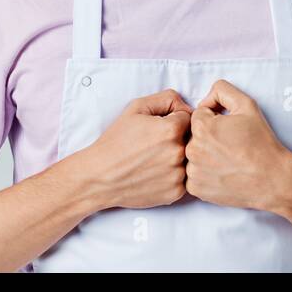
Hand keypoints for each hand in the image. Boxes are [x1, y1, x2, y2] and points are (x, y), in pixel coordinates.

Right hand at [86, 88, 191, 209]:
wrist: (99, 176)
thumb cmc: (116, 141)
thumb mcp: (136, 108)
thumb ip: (167, 99)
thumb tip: (186, 105)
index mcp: (171, 129)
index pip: (189, 118)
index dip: (174, 121)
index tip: (159, 130)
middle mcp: (178, 153)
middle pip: (191, 140)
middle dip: (178, 139)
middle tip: (156, 146)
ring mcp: (178, 175)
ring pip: (189, 160)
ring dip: (177, 159)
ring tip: (154, 160)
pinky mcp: (175, 193)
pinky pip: (184, 180)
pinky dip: (173, 177)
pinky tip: (155, 174)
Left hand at [184, 79, 291, 210]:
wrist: (272, 179)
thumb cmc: (260, 142)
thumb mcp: (246, 105)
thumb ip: (222, 90)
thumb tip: (207, 97)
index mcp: (201, 126)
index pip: (199, 115)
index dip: (215, 120)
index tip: (229, 130)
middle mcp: (192, 149)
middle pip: (193, 135)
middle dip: (209, 137)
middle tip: (230, 146)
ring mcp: (192, 171)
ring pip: (193, 155)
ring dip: (205, 156)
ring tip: (227, 160)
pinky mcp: (195, 188)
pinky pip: (193, 175)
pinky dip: (204, 174)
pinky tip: (222, 173)